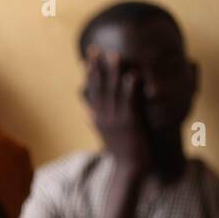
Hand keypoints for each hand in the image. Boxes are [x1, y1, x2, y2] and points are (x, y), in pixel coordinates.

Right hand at [82, 46, 150, 173]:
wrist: (129, 168)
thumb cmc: (121, 152)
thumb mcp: (105, 135)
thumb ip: (97, 121)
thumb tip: (87, 113)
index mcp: (97, 117)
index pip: (91, 91)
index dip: (89, 74)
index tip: (86, 59)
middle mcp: (103, 116)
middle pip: (98, 87)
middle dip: (97, 67)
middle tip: (94, 49)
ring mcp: (115, 119)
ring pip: (113, 92)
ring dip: (113, 72)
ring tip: (114, 55)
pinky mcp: (129, 123)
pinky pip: (129, 101)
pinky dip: (129, 88)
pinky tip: (132, 75)